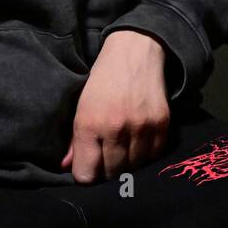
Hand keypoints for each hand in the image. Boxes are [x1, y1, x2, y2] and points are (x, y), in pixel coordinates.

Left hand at [62, 30, 170, 182]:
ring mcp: (140, 127)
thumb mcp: (81, 107)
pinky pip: (154, 156)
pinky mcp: (161, 124)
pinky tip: (140, 142)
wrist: (135, 52)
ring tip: (124, 149)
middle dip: (108, 171)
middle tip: (108, 158)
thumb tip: (66, 167)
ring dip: (128, 163)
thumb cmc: (102, 81)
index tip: (90, 168)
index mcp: (88, 124)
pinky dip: (147, 154)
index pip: (86, 175)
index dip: (87, 175)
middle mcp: (114, 128)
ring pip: (134, 167)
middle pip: (111, 174)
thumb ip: (75, 141)